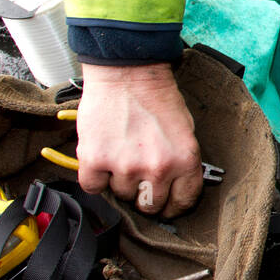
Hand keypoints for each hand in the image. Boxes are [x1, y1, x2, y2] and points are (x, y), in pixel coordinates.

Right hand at [74, 63, 203, 218]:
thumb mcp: (186, 132)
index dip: (174, 206)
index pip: (183, 202)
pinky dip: (95, 178)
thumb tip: (175, 188)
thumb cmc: (158, 98)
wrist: (127, 73)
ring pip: (122, 194)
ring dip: (120, 181)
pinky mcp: (95, 160)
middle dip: (146, 196)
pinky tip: (102, 161)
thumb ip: (182, 163)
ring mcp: (125, 166)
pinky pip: (93, 187)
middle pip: (150, 205)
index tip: (168, 206)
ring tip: (121, 156)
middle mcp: (157, 168)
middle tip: (141, 180)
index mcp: (185, 161)